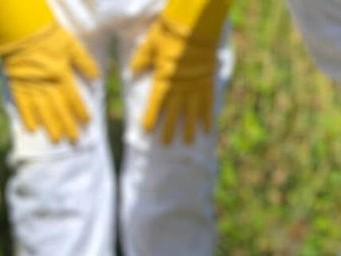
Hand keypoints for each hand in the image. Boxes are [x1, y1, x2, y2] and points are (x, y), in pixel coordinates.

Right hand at [0, 24, 99, 142]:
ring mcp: (32, 86)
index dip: (81, 112)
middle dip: (68, 126)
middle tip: (74, 140)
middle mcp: (48, 85)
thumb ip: (84, 61)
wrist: (19, 28)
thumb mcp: (71, 44)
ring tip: (56, 140)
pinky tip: (32, 130)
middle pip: (60, 110)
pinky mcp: (17, 85)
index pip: (74, 99)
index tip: (87, 123)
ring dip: (50, 127)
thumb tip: (97, 78)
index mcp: (62, 75)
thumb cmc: (47, 35)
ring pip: (43, 111)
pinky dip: (27, 117)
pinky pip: (23, 105)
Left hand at [131, 0, 230, 144]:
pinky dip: (207, 118)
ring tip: (187, 142)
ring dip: (188, 129)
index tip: (147, 130)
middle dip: (168, 130)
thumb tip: (133, 70)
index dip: (151, 118)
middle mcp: (179, 90)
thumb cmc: (170, 33)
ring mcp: (194, 89)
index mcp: (163, 81)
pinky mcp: (207, 85)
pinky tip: (207, 130)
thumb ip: (142, 59)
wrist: (196, 27)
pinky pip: (207, 106)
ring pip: (190, 115)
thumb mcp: (151, 44)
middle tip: (166, 144)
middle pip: (172, 114)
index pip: (155, 105)